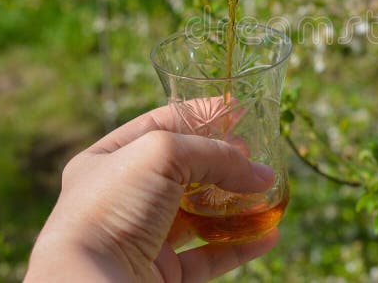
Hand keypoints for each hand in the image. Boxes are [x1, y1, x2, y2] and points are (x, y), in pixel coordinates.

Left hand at [25, 106, 277, 281]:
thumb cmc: (114, 208)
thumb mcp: (162, 154)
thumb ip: (214, 155)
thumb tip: (261, 174)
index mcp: (108, 161)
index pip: (160, 126)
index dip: (200, 115)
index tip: (238, 110)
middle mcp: (124, 199)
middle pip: (185, 172)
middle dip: (223, 161)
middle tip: (256, 155)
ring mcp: (144, 239)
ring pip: (200, 216)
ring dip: (236, 204)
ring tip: (269, 192)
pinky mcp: (163, 275)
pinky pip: (209, 257)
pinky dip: (240, 245)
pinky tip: (268, 233)